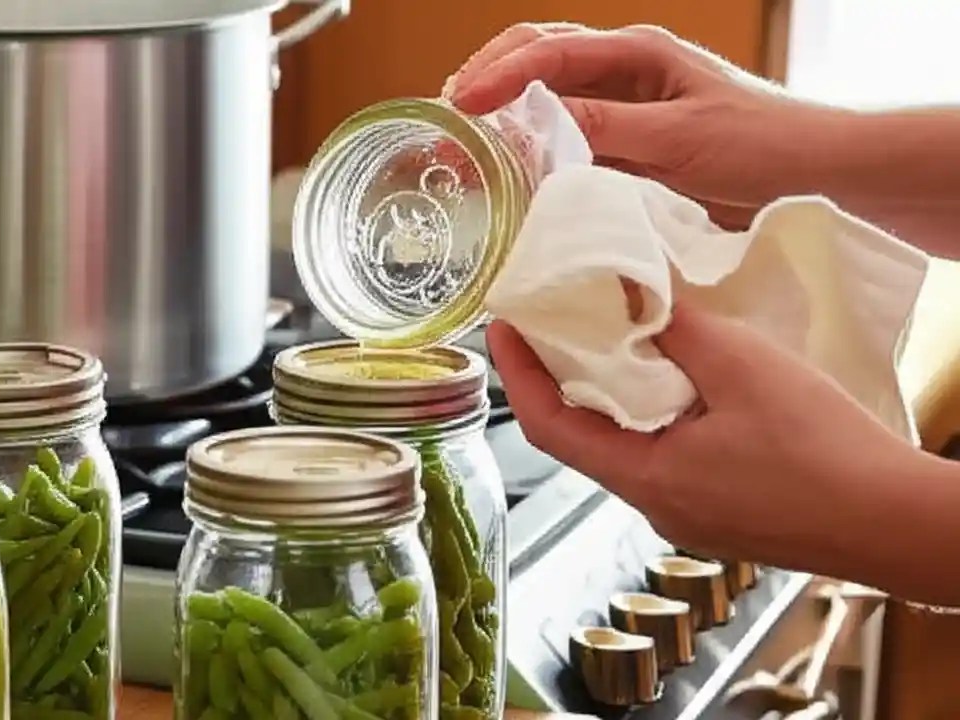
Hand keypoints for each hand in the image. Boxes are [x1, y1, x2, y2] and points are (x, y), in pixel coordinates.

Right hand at [446, 24, 850, 228]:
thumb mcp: (681, 137)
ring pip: (547, 96)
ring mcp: (626, 106)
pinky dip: (533, 149)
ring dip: (503, 113)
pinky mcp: (629, 144)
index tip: (457, 104)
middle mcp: (625, 72)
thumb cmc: (764, 145)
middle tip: (445, 115)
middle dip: (487, 78)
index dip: (496, 75)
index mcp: (638, 53)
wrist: (818, 175)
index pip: (548, 52)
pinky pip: (569, 138)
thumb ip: (608, 126)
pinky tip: (511, 170)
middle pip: (536, 57)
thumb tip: (536, 122)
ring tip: (463, 139)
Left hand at [485, 306, 924, 578]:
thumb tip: (634, 289)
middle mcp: (653, 506)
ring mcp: (687, 517)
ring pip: (628, 447)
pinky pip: (666, 459)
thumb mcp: (744, 371)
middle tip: (558, 320)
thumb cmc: (824, 453)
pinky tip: (679, 382)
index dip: (517, 373)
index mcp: (643, 479)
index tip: (503, 324)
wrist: (896, 524)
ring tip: (615, 337)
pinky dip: (655, 416)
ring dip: (615, 395)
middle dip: (564, 377)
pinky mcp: (719, 516)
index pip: (547, 425)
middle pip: (584, 436)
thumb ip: (681, 329)